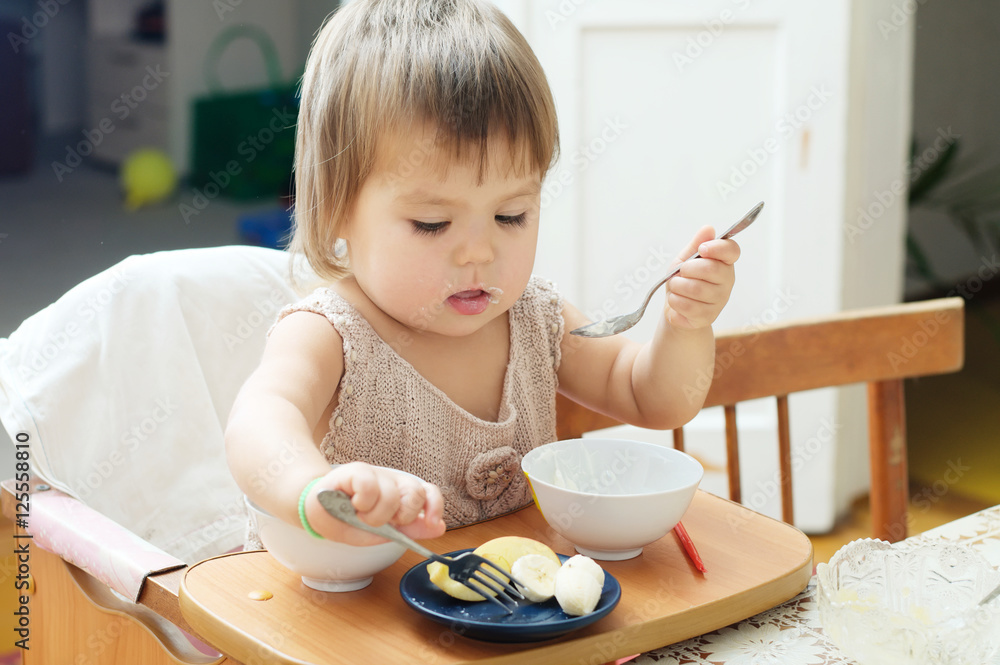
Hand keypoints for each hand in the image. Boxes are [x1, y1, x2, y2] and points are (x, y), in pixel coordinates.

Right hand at [304, 462, 445, 545]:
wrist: (317, 512)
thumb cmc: (349, 521)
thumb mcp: (381, 533)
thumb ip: (410, 530)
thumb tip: (439, 528)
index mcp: (403, 496)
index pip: (429, 493)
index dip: (434, 507)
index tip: (432, 523)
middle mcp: (393, 482)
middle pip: (415, 494)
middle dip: (401, 516)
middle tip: (382, 522)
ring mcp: (376, 475)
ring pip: (392, 494)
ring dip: (375, 515)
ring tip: (361, 515)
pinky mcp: (357, 470)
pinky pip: (370, 485)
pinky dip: (363, 501)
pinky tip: (354, 504)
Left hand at [664, 226, 739, 329]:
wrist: (676, 308)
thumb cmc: (683, 279)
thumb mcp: (686, 258)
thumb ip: (696, 244)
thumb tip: (708, 228)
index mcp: (724, 262)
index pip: (732, 251)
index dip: (717, 248)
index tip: (702, 249)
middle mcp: (727, 281)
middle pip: (710, 269)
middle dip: (687, 269)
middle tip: (680, 272)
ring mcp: (719, 300)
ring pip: (696, 289)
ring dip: (677, 286)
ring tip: (675, 287)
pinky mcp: (708, 317)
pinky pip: (688, 306)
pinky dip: (675, 301)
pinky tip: (676, 300)